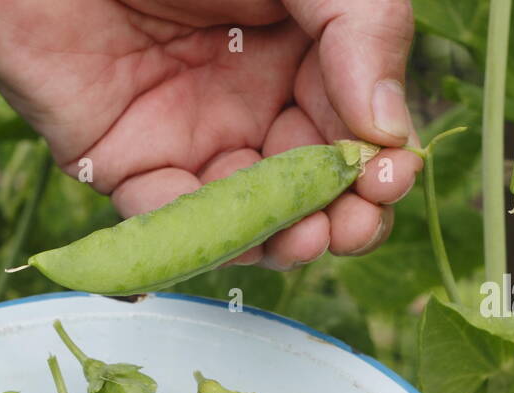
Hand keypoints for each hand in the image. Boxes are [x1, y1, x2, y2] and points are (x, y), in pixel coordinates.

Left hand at [0, 0, 419, 265]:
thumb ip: (359, 31)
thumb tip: (390, 130)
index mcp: (296, 51)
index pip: (352, 126)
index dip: (375, 161)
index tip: (391, 176)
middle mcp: (246, 102)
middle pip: (306, 185)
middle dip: (338, 214)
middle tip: (353, 224)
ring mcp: (186, 136)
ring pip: (243, 216)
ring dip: (279, 240)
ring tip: (304, 238)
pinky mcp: (122, 161)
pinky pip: (164, 219)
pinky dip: (197, 241)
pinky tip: (235, 241)